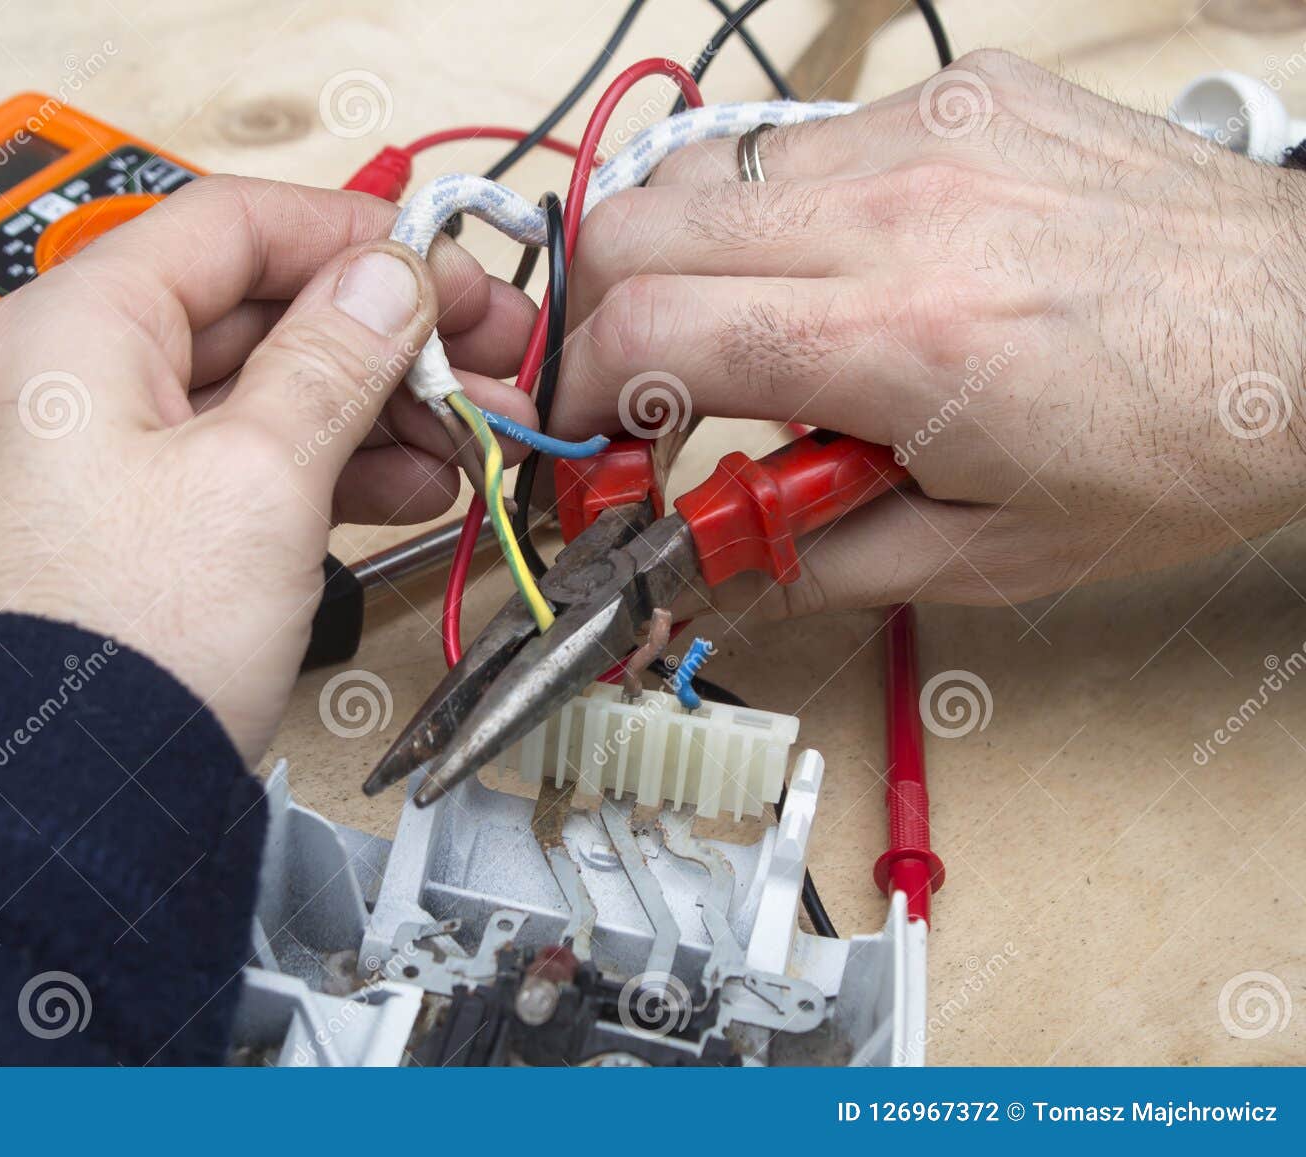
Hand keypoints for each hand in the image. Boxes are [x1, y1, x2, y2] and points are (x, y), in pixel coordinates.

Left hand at [0, 176, 535, 762]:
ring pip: (255, 394)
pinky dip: (320, 468)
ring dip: (369, 410)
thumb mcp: (261, 480)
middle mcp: (74, 380)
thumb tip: (388, 277)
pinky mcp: (127, 530)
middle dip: (383, 339)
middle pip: (254, 313)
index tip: (447, 269)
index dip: (356, 237)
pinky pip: (236, 464)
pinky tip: (406, 486)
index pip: (234, 226)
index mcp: (77, 330)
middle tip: (486, 363)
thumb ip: (335, 359)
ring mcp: (97, 460)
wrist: (53, 812)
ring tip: (467, 442)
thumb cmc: (123, 648)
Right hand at [558, 50, 1305, 618]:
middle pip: (635, 226)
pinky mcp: (956, 95)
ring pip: (698, 170)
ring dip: (671, 259)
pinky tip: (821, 268)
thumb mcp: (986, 556)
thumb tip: (720, 558)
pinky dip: (766, 213)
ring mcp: (925, 134)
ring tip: (721, 329)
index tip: (578, 436)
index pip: (648, 333)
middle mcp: (899, 211)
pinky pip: (794, 142)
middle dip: (592, 317)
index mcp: (901, 340)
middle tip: (630, 388)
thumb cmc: (1176, 445)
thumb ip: (817, 558)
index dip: (574, 393)